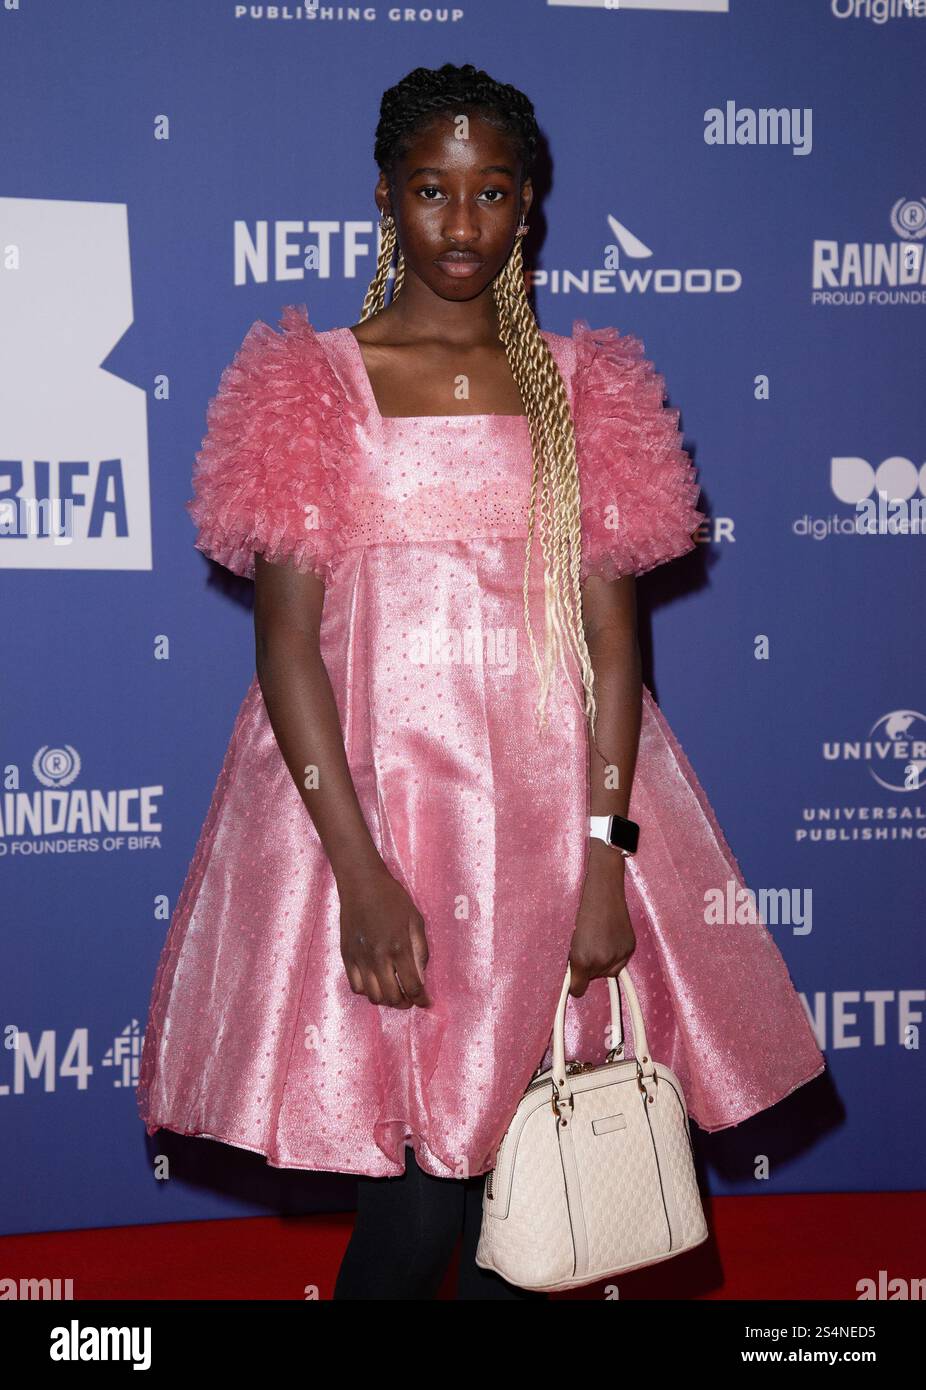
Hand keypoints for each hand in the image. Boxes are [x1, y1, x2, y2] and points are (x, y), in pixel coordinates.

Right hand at [337, 864, 430, 1008]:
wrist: (362, 884)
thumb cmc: (392, 899)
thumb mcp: (416, 920)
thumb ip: (420, 950)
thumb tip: (421, 976)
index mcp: (400, 947)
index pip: (413, 986)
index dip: (422, 999)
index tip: (426, 1002)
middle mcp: (379, 957)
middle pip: (392, 997)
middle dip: (405, 1003)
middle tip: (410, 998)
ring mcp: (360, 958)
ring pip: (373, 996)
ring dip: (386, 999)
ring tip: (394, 992)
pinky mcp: (347, 956)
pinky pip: (355, 986)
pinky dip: (367, 991)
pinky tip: (376, 984)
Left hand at [567, 840, 635, 997]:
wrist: (602, 890)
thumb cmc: (580, 910)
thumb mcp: (569, 938)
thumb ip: (572, 961)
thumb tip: (574, 977)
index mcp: (582, 960)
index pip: (578, 989)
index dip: (575, 985)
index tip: (574, 982)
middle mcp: (601, 961)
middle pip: (593, 979)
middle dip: (589, 968)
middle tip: (586, 947)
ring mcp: (618, 955)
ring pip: (609, 972)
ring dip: (603, 963)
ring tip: (598, 941)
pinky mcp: (630, 948)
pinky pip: (621, 961)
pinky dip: (615, 955)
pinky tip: (609, 939)